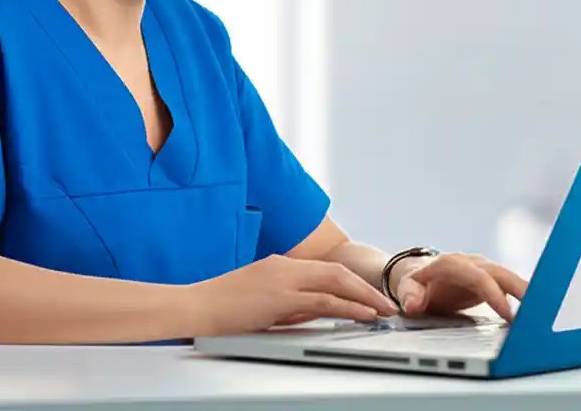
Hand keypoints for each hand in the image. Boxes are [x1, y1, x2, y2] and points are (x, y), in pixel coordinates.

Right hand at [193, 255, 399, 334]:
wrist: (194, 306)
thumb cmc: (220, 307)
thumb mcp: (261, 301)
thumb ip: (288, 303)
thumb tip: (314, 312)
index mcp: (281, 265)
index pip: (326, 270)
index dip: (352, 282)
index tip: (369, 295)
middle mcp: (286, 267)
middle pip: (338, 272)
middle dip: (365, 287)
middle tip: (386, 302)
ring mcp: (283, 279)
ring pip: (336, 282)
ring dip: (364, 296)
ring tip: (383, 310)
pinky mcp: (280, 297)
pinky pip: (324, 300)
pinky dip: (348, 306)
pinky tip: (363, 314)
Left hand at [393, 253, 527, 321]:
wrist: (413, 276)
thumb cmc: (411, 284)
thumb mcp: (404, 288)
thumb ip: (409, 294)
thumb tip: (414, 303)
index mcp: (451, 264)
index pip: (479, 277)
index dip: (495, 294)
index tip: (508, 314)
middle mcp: (470, 263)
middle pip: (501, 273)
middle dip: (521, 290)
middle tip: (540, 310)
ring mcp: (482, 270)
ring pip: (509, 278)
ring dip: (527, 293)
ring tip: (547, 311)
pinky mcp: (490, 280)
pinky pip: (509, 287)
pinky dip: (524, 297)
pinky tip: (539, 311)